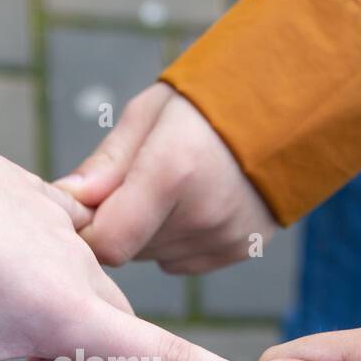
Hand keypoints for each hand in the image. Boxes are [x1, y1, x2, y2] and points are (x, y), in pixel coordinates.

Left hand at [0, 133, 252, 360]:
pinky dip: (55, 295)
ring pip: (93, 301)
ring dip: (67, 352)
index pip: (165, 360)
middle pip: (121, 344)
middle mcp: (79, 266)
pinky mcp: (40, 201)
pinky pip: (72, 253)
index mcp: (63, 310)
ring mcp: (62, 228)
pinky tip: (8, 305)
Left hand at [56, 83, 275, 273]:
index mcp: (174, 171)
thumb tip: (66, 200)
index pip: (108, 242)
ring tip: (170, 187)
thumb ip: (106, 163)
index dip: (87, 231)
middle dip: (117, 223)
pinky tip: (195, 201)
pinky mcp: (239, 250)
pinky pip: (182, 261)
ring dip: (148, 232)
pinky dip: (177, 239)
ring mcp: (224, 237)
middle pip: (128, 249)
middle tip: (131, 183)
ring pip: (154, 257)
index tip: (84, 209)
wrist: (294, 105)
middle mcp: (202, 215)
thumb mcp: (151, 113)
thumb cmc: (211, 99)